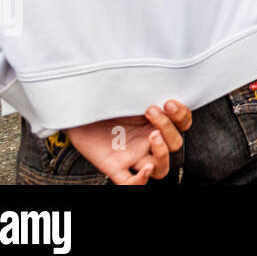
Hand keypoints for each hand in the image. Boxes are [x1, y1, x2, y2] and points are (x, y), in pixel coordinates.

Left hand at [64, 98, 192, 184]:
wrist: (74, 108)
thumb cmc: (101, 97)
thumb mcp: (125, 89)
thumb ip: (143, 87)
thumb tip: (158, 70)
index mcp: (154, 121)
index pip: (182, 124)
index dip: (181, 116)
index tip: (169, 102)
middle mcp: (147, 140)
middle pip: (175, 144)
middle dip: (168, 127)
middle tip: (151, 111)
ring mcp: (132, 155)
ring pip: (161, 168)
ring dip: (163, 153)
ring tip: (152, 137)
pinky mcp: (114, 167)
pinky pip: (130, 184)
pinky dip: (140, 181)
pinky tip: (143, 171)